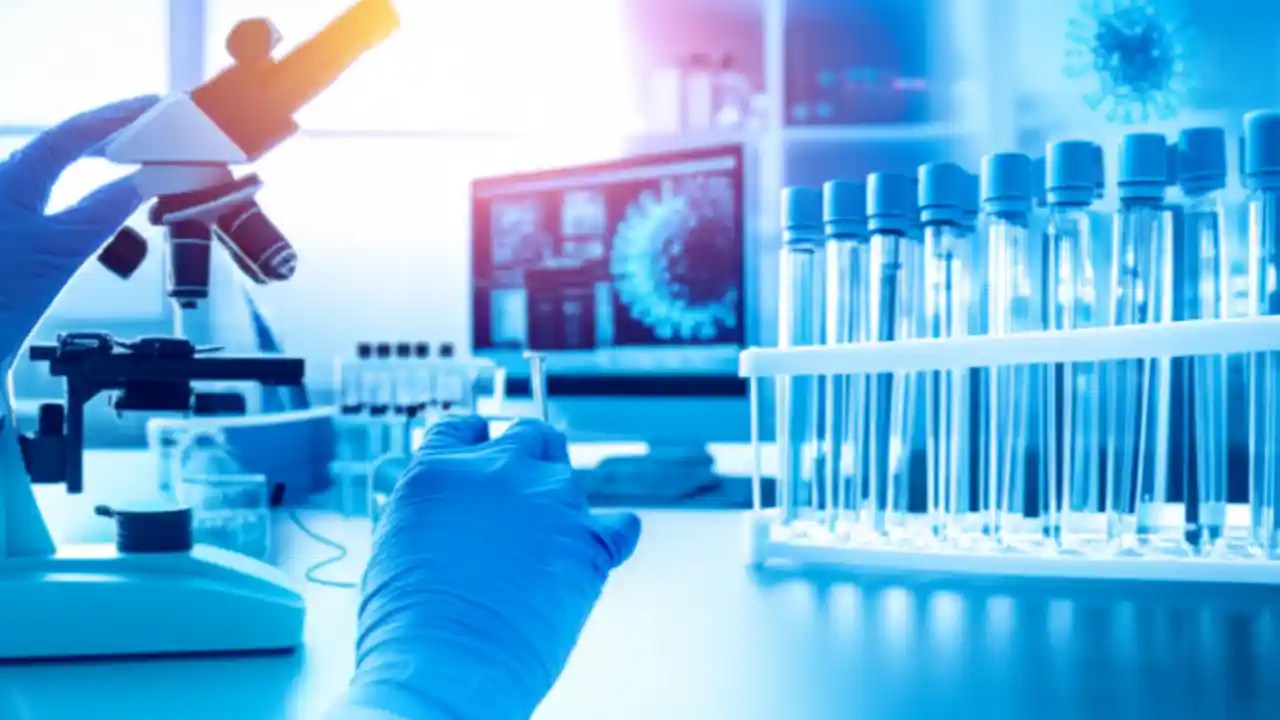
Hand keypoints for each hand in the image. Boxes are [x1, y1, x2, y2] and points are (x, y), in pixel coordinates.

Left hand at [0, 95, 156, 368]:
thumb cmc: (1, 298)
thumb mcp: (61, 252)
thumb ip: (104, 211)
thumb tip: (144, 180)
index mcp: (12, 180)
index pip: (72, 134)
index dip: (117, 116)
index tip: (156, 105)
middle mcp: (5, 184)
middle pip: (64, 143)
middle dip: (113, 131)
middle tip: (159, 125)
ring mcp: (9, 206)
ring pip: (59, 166)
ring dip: (102, 155)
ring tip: (143, 150)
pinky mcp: (14, 233)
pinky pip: (56, 192)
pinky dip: (90, 184)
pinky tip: (109, 192)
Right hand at [341, 417, 641, 718]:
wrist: (447, 662)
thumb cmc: (407, 621)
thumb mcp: (397, 545)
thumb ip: (427, 510)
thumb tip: (442, 510)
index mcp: (440, 469)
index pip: (461, 428)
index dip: (472, 442)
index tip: (479, 455)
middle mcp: (498, 469)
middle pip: (530, 434)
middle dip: (529, 455)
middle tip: (523, 495)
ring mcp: (549, 499)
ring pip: (569, 478)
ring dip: (559, 506)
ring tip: (542, 551)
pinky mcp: (590, 538)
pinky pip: (620, 524)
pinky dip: (613, 536)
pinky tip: (600, 551)